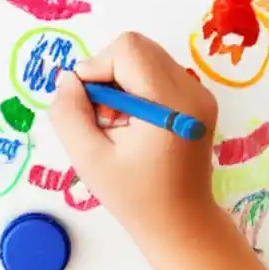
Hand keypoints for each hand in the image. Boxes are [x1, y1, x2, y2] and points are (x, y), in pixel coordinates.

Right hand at [48, 32, 218, 242]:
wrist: (181, 222)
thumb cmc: (135, 197)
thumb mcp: (89, 159)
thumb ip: (69, 113)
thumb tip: (68, 78)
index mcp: (171, 105)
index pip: (128, 50)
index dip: (97, 67)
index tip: (90, 105)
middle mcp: (192, 91)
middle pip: (137, 47)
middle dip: (108, 72)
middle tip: (104, 116)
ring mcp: (199, 93)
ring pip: (145, 56)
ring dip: (120, 80)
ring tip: (118, 122)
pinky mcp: (198, 99)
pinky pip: (155, 70)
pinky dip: (135, 87)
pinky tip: (133, 122)